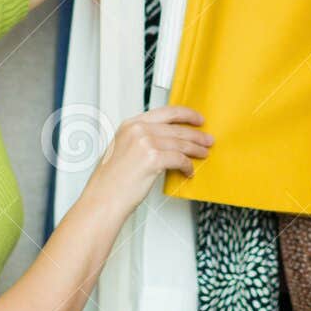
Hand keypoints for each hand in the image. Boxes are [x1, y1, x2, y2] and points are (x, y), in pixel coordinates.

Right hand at [84, 105, 212, 217]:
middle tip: (207, 139)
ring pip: (181, 143)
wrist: (103, 199)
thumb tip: (166, 141)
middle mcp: (138, 130)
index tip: (197, 118)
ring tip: (203, 154)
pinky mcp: (153, 158)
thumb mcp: (122, 150)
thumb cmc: (111, 181)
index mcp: (130, 125)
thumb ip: (141, 140)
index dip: (185, 114)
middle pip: (176, 128)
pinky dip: (187, 166)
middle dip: (196, 134)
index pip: (165, 112)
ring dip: (195, 150)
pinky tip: (189, 171)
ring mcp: (145, 142)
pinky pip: (179, 159)